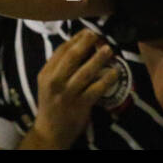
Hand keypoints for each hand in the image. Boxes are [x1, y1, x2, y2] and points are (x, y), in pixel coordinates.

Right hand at [30, 29, 119, 148]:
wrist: (50, 131)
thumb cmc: (53, 102)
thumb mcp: (49, 83)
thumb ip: (61, 66)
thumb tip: (82, 42)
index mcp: (46, 74)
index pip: (61, 51)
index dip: (76, 38)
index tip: (89, 30)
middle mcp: (54, 83)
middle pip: (71, 58)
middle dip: (85, 44)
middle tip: (97, 34)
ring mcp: (67, 94)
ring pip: (85, 73)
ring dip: (98, 59)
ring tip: (109, 49)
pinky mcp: (80, 105)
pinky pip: (96, 89)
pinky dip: (107, 79)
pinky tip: (116, 72)